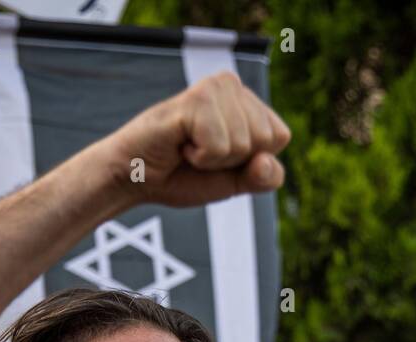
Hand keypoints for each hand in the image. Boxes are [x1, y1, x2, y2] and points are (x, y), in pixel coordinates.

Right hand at [102, 71, 289, 207]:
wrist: (135, 179)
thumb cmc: (181, 175)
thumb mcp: (234, 182)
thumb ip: (263, 177)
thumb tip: (265, 160)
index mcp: (245, 99)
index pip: (280, 137)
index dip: (251, 161)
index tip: (217, 156)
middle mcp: (231, 84)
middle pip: (266, 140)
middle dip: (232, 161)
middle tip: (199, 152)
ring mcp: (215, 87)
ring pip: (244, 144)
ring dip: (213, 160)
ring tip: (187, 147)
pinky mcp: (197, 98)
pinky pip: (220, 145)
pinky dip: (199, 157)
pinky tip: (179, 144)